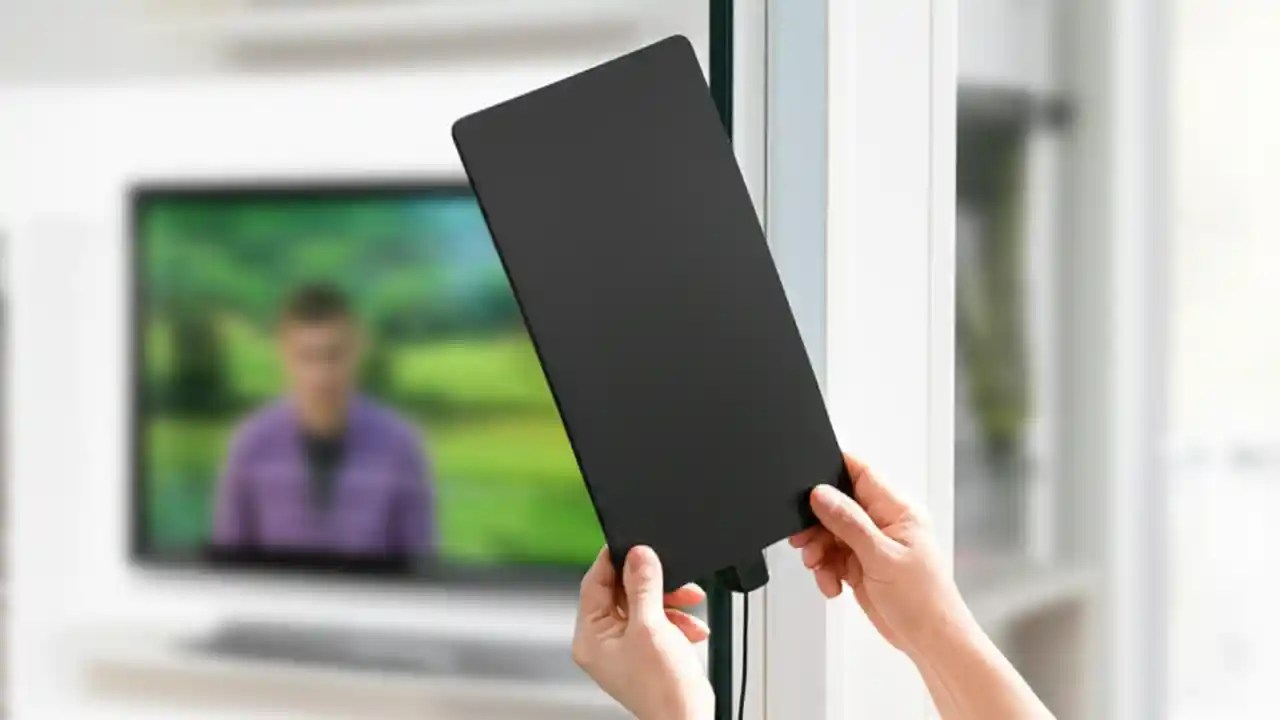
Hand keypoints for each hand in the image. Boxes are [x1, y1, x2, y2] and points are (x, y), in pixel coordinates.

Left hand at [573, 545, 713, 719]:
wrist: (688, 719)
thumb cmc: (663, 690)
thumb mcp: (651, 626)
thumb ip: (643, 586)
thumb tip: (638, 555)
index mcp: (590, 637)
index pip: (594, 584)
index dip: (614, 561)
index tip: (632, 544)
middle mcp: (603, 642)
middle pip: (622, 593)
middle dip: (654, 585)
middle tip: (670, 574)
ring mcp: (625, 648)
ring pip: (644, 606)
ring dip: (670, 602)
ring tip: (689, 601)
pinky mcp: (646, 653)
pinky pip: (658, 622)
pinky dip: (676, 621)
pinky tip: (692, 627)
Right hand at [789, 454, 968, 656]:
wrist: (930, 640)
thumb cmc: (924, 600)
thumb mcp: (881, 556)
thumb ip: (849, 523)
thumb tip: (822, 494)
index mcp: (898, 510)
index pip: (861, 473)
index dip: (833, 471)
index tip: (808, 484)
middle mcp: (884, 524)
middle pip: (839, 505)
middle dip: (818, 523)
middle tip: (806, 539)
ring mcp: (873, 545)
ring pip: (831, 533)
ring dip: (819, 550)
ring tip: (819, 566)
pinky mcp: (863, 566)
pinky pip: (833, 557)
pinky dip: (826, 570)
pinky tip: (833, 584)